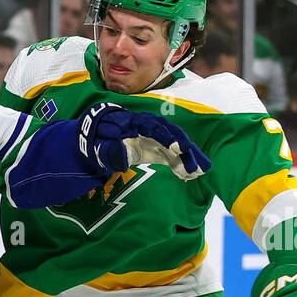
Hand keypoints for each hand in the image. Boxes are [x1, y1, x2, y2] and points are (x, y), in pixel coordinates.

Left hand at [78, 102, 211, 180]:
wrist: (97, 138)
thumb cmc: (99, 140)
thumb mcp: (100, 146)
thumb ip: (111, 150)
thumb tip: (124, 152)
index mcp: (136, 122)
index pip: (154, 127)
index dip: (166, 137)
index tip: (176, 148)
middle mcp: (150, 126)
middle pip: (172, 134)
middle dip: (185, 149)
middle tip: (196, 165)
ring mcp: (155, 136)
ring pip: (176, 143)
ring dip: (189, 157)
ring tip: (199, 171)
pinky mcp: (157, 147)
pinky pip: (172, 154)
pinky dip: (181, 163)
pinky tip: (189, 175)